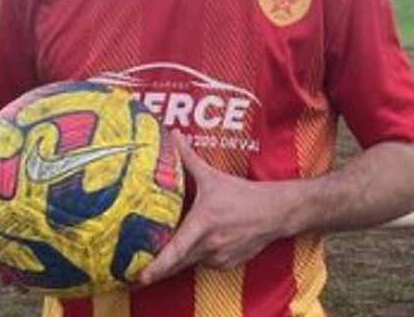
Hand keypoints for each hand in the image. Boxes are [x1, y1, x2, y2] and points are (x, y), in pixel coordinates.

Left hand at [137, 131, 292, 286]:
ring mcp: (219, 257)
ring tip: (170, 251)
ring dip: (182, 258)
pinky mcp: (228, 264)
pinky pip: (206, 263)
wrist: (275, 212)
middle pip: (177, 264)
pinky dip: (200, 256)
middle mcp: (209, 245)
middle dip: (158, 269)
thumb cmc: (242, 194)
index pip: (175, 251)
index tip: (140, 277)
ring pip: (191, 262)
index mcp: (202, 224)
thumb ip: (188, 157)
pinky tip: (204, 242)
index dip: (156, 266)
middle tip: (138, 273)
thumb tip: (174, 135)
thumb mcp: (212, 176)